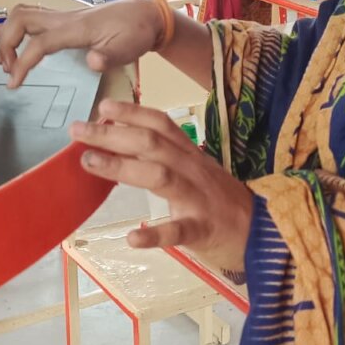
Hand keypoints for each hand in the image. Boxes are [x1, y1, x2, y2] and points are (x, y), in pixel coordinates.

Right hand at [0, 0, 163, 87]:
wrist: (145, 14)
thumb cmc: (136, 31)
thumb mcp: (128, 48)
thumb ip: (109, 56)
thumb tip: (92, 62)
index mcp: (77, 28)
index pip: (39, 43)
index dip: (23, 62)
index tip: (13, 83)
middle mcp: (64, 19)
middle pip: (20, 19)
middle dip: (6, 43)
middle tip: (8, 69)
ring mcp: (63, 17)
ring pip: (23, 14)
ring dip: (9, 35)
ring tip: (9, 61)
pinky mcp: (65, 20)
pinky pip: (33, 17)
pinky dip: (17, 28)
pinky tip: (13, 41)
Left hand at [72, 100, 252, 272]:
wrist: (266, 233)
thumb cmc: (221, 203)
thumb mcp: (196, 171)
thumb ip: (167, 158)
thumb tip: (123, 143)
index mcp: (190, 155)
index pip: (160, 124)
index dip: (132, 111)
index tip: (103, 105)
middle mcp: (193, 170)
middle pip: (151, 144)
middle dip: (113, 134)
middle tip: (78, 130)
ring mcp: (199, 199)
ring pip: (160, 176)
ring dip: (122, 167)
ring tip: (90, 163)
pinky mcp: (203, 230)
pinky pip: (179, 231)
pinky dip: (156, 235)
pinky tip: (133, 238)